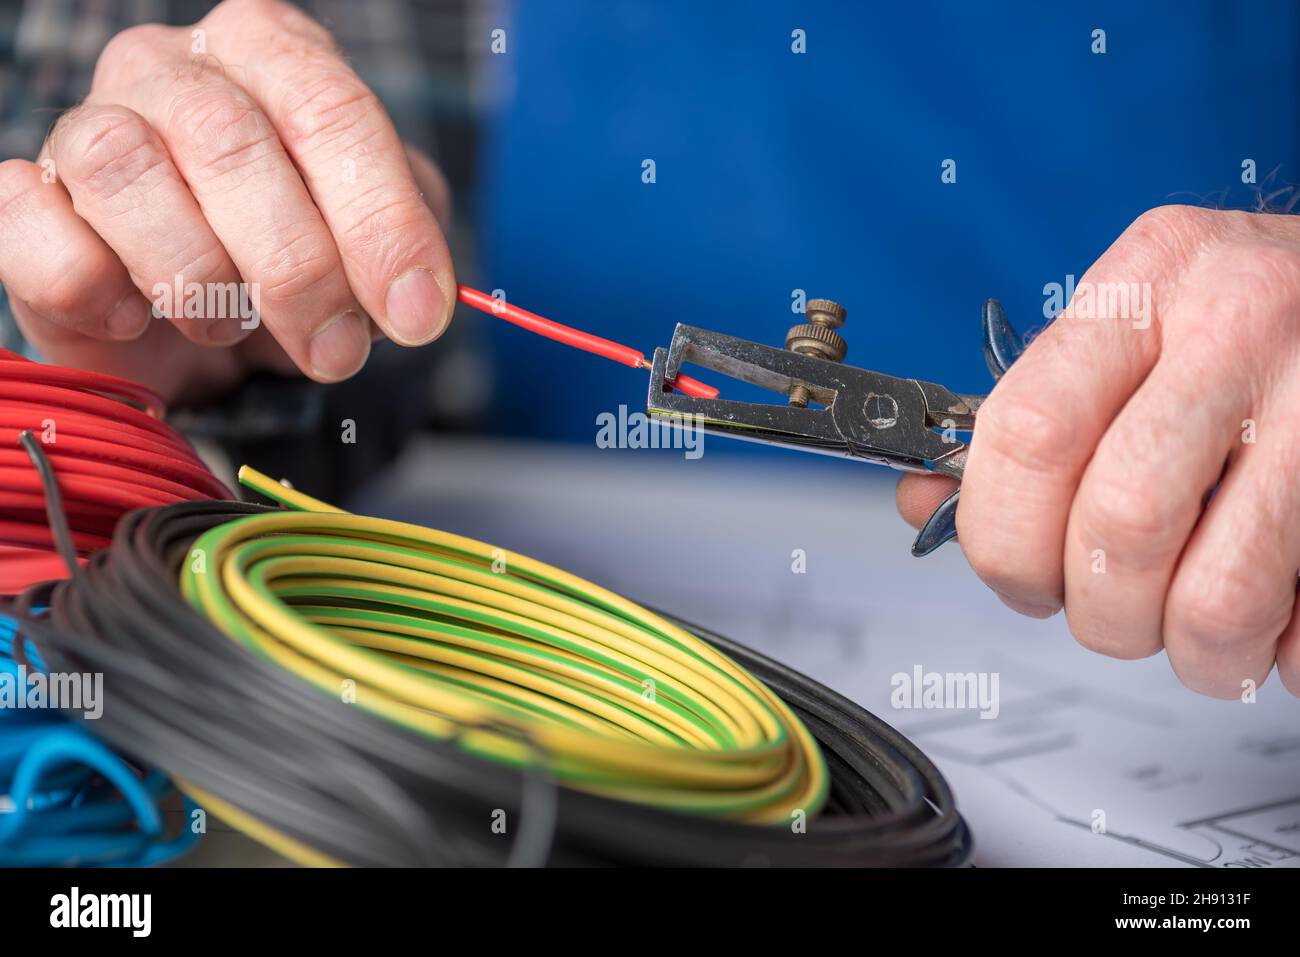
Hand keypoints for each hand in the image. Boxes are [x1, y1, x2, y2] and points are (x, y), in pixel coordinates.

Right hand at [0, 0, 453, 400]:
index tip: (415, 314)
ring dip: (195, 275)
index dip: (380, 221)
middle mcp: (172, 69)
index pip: (330, 110)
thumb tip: (416, 298)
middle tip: (335, 351)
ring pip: (123, 168)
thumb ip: (400, 245)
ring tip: (229, 327)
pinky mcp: (29, 201)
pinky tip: (135, 317)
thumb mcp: (370, 239)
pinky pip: (35, 223)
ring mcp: (86, 124)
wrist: (198, 319)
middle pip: (229, 138)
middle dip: (297, 267)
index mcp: (270, 53)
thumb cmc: (293, 254)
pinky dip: (93, 285)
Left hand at [897, 205, 1299, 698]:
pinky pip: (1299, 615)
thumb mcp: (1126, 328)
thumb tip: (925, 501)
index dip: (1003, 537)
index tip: (1014, 573)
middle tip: (1103, 611)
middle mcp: (1237, 323)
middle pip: (1120, 522)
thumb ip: (1030, 415)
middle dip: (1094, 608)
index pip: (1029, 432)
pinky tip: (1270, 612)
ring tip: (1190, 630)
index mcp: (1144, 284)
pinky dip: (1274, 650)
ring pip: (1217, 595)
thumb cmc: (1240, 319)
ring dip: (1188, 650)